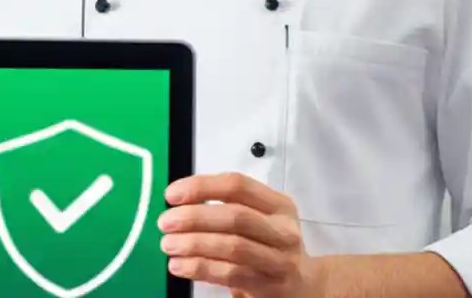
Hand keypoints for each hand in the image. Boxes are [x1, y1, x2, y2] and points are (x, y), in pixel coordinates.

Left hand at [158, 172, 320, 297]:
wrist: (306, 287)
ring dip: (194, 244)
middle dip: (194, 217)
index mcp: (279, 205)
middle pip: (235, 216)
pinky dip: (200, 268)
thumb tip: (179, 205)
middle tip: (166, 222)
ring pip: (233, 247)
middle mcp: (283, 230)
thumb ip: (228, 210)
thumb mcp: (262, 221)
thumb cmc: (272, 249)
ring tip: (168, 245)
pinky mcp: (270, 287)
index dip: (202, 187)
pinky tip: (179, 266)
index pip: (238, 185)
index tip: (172, 194)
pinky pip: (231, 274)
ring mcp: (279, 260)